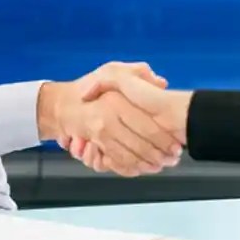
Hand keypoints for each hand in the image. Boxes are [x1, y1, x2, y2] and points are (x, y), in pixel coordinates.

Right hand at [36, 63, 181, 176]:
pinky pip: (115, 161)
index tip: (176, 144)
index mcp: (117, 101)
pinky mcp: (94, 144)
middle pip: (140, 144)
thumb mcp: (114, 70)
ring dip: (147, 164)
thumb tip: (161, 82)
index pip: (146, 125)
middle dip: (159, 155)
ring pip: (129, 156)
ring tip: (162, 165)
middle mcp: (108, 118)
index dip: (163, 138)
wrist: (63, 104)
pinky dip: (130, 168)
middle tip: (173, 158)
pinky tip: (142, 168)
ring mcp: (100, 133)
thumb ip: (139, 73)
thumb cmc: (91, 87)